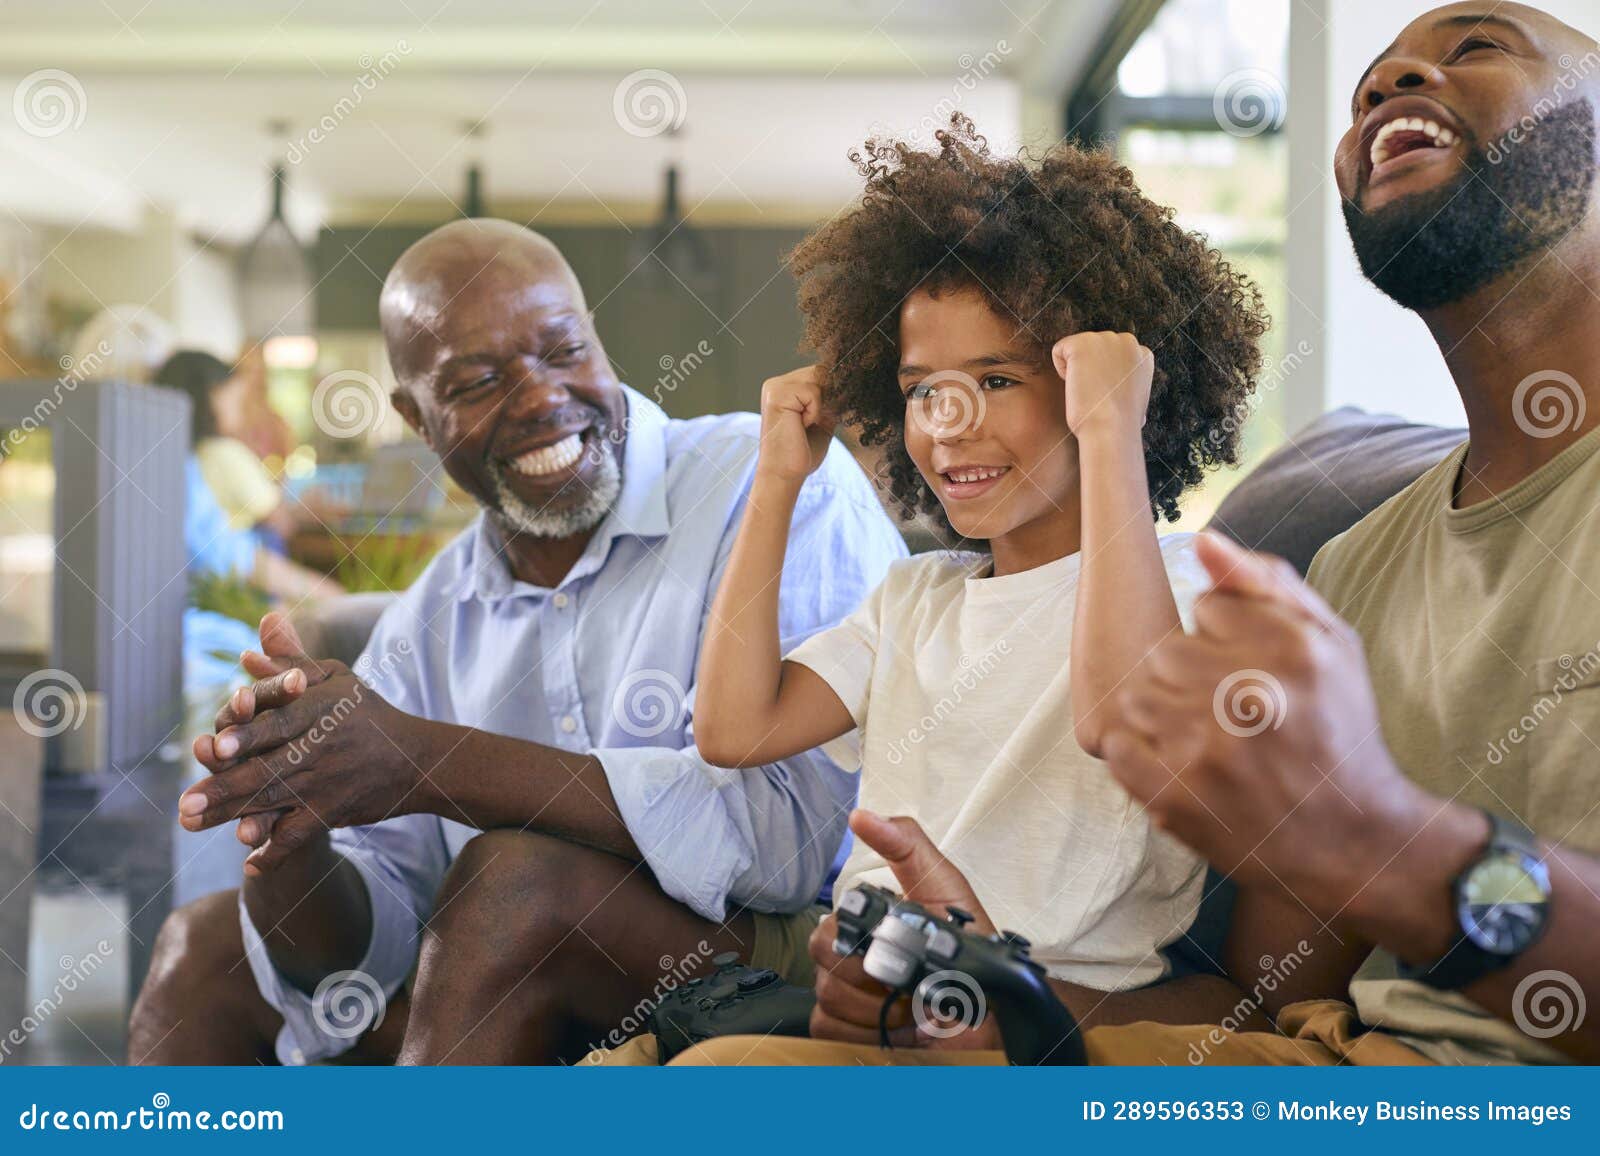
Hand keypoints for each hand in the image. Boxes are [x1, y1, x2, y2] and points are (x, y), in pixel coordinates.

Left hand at [181, 612, 426, 873]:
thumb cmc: (366, 711)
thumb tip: (245, 654)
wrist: (414, 759)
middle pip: (267, 769)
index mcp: (321, 709)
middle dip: (223, 788)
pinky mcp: (331, 812)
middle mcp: (322, 748)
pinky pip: (299, 836)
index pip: (279, 723)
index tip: (215, 746)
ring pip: (273, 802)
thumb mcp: (335, 678)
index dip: (248, 735)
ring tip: (191, 823)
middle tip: (185, 803)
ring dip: (230, 816)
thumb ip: (290, 664)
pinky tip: (248, 862)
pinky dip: (275, 852)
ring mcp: (326, 784)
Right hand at [756, 366, 834, 483]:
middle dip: (828, 396)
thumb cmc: (801, 451)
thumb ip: (830, 399)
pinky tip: (801, 425)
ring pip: (818, 378)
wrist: (785, 474)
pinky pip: (812, 392)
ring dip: (820, 405)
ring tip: (805, 425)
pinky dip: (814, 411)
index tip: (826, 415)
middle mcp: (776, 384)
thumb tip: (848, 381)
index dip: (831, 391)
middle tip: (814, 422)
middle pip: (819, 371)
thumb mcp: (822, 419)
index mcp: (784, 388)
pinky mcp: (778, 395)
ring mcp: (775, 387)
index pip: (818, 373)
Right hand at [807, 810, 1002, 1050]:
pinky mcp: (845, 1029)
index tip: (900, 945)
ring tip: (911, 1003)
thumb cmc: (970, 946)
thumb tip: (861, 816)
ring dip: (875, 1005)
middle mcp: (849, 952)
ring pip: (826, 995)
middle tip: (910, 978)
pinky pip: (827, 1027)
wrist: (992, 1008)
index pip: (831, 923)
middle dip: (872, 973)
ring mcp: (843, 993)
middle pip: (823, 958)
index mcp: (866, 920)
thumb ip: (907, 845)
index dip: (864, 938)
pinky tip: (896, 1025)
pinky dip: (863, 1030)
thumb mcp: (945, 885)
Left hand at [1053, 331, 1152, 438]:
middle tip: (1097, 395)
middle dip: (1090, 370)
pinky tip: (1076, 385)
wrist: (1111, 429)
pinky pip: (1059, 351)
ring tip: (1088, 391)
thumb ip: (1128, 384)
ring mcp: (1105, 339)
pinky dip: (1061, 370)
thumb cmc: (1120, 425)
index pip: (1113, 355)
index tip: (1108, 395)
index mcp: (1143, 354)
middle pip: (1094, 349)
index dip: (1105, 377)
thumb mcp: (1136, 401)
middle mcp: (1127, 341)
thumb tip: (1118, 391)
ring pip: (1077, 349)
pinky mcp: (1082, 343)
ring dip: (1076, 370)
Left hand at [1103, 532, 1464, 920]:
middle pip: (1166, 649)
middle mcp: (1250, 696)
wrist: (1355, 839)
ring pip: (1138, 695)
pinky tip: (1179, 763)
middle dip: (1190, 675)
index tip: (1250, 670)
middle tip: (1227, 711)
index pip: (1207, 606)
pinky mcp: (1179, 797)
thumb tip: (1202, 539)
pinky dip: (1138, 753)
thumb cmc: (1340, 731)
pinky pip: (1118, 747)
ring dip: (1163, 714)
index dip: (1225, 638)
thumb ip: (1268, 583)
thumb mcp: (1333, 644)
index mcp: (1293, 650)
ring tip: (1206, 738)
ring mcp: (1210, 751)